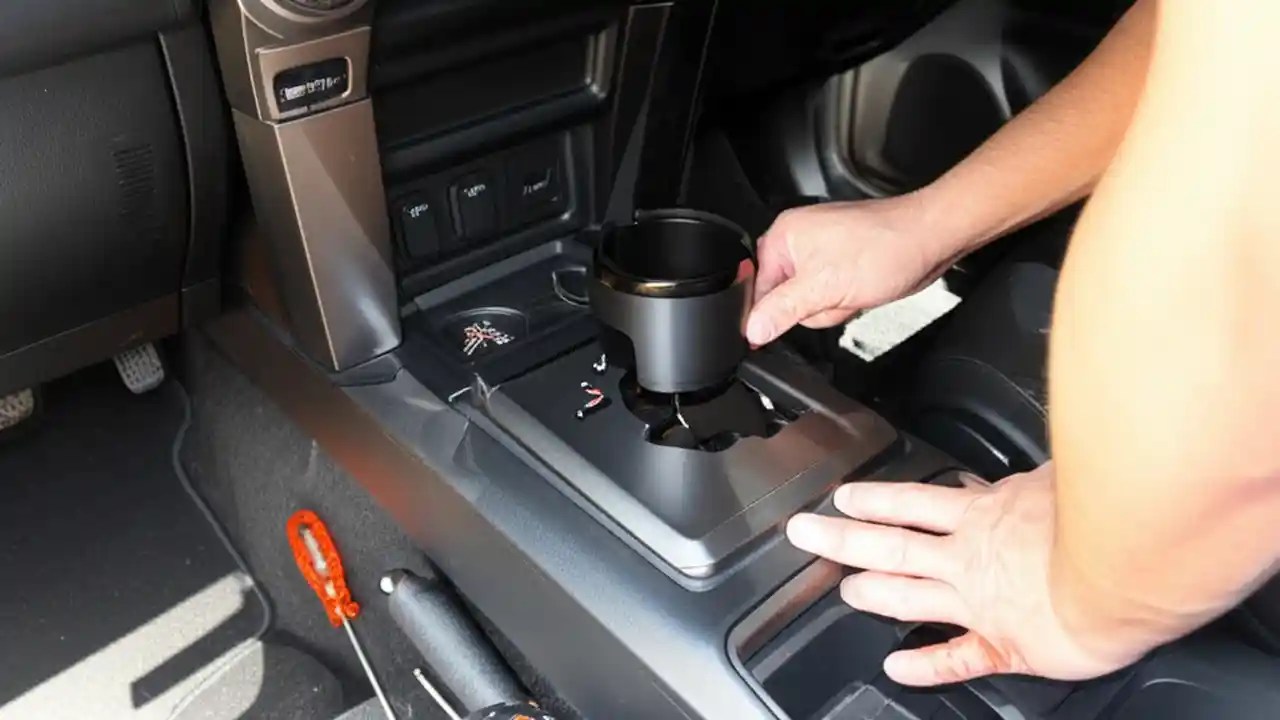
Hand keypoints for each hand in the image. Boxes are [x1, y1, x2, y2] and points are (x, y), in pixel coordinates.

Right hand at [746, 194, 955, 346]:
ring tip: (853, 287)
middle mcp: (798, 242)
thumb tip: (753, 329)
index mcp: (782, 237)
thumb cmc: (885, 247)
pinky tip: (860, 289)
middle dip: (813, 307)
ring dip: (833, 305)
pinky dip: (845, 300)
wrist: (930, 240)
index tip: (789, 320)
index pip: (757, 289)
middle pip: (784, 299)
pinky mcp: (840, 266)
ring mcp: (821, 254)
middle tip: (835, 293)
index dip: (772, 311)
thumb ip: (782, 310)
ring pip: (810, 303)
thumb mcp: (824, 287)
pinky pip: (829, 297)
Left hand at [786, 465, 1144, 685]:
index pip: (916, 501)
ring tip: (844, 590)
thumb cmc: (1107, 514)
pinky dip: (925, 665)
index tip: (848, 496)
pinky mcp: (1005, 643)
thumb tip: (1046, 442)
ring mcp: (980, 601)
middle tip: (805, 532)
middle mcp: (971, 555)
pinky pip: (956, 657)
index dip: (878, 498)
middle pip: (891, 542)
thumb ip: (1042, 463)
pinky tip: (897, 667)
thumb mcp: (1065, 468)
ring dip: (872, 592)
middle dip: (842, 537)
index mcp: (986, 513)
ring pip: (908, 593)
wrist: (1127, 568)